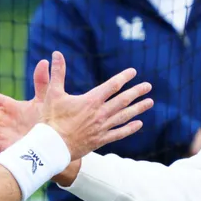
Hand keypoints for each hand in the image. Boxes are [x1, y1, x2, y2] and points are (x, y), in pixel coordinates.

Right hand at [0, 51, 153, 159]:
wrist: (51, 147)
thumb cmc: (50, 119)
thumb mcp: (52, 93)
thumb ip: (57, 73)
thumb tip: (56, 54)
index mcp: (91, 100)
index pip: (112, 86)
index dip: (124, 77)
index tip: (133, 72)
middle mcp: (100, 114)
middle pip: (123, 100)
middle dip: (137, 92)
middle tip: (148, 86)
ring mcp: (102, 128)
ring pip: (124, 116)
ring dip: (138, 108)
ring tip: (150, 102)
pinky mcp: (100, 141)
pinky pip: (119, 133)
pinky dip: (129, 128)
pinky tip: (139, 124)